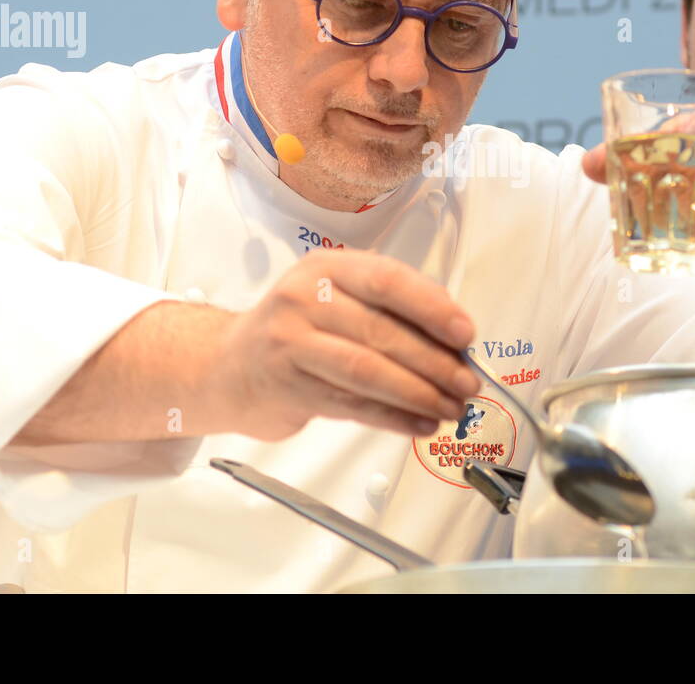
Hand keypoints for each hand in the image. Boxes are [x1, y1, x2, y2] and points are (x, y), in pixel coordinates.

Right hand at [217, 249, 479, 440]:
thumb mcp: (336, 298)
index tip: (465, 334)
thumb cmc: (297, 329)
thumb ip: (389, 309)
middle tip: (467, 382)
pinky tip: (420, 425)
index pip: (388, 281)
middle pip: (381, 331)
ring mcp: (291, 344)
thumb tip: (454, 338)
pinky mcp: (288, 387)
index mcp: (326, 268)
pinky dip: (394, 417)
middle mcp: (304, 299)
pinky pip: (353, 405)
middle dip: (434, 362)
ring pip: (368, 371)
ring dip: (418, 393)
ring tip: (450, 407)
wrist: (227, 366)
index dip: (432, 308)